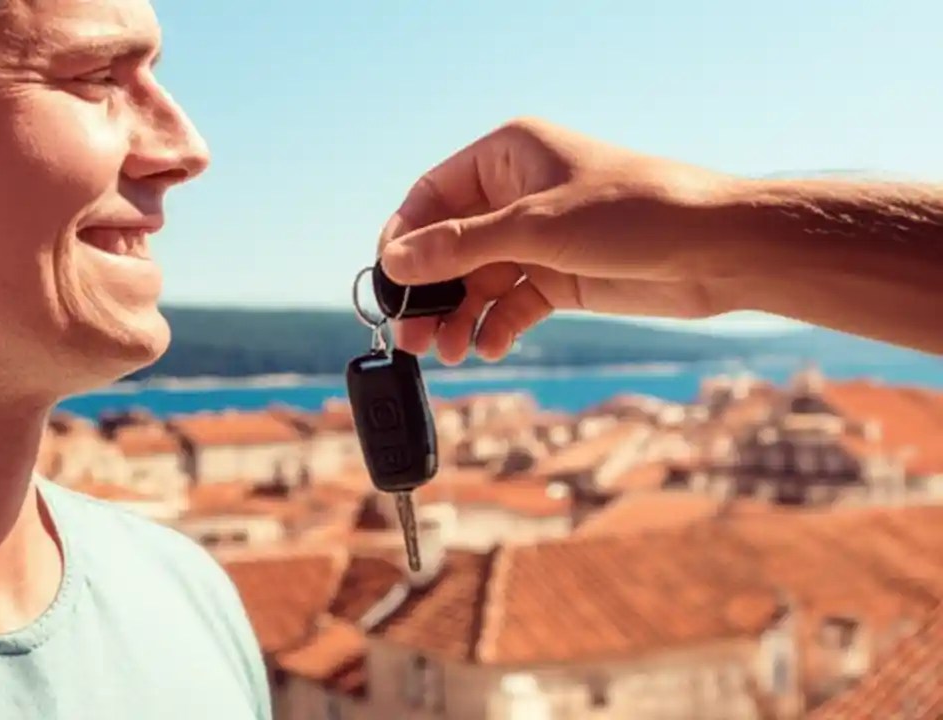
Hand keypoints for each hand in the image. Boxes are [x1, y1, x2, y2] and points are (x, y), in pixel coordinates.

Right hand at [378, 117, 739, 364]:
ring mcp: (538, 238)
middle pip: (449, 245)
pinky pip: (510, 303)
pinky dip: (497, 326)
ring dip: (460, 317)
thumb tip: (394, 262)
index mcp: (507, 155)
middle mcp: (516, 195)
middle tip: (412, 335)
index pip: (432, 195)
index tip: (387, 281)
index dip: (405, 237)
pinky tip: (492, 346)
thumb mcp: (536, 228)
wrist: (716, 250)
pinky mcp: (560, 277)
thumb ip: (460, 247)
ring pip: (477, 281)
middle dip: (430, 291)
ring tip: (450, 351)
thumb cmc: (634, 213)